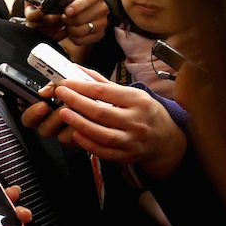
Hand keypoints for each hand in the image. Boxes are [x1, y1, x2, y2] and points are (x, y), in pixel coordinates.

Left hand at [23, 0, 108, 45]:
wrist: (82, 13)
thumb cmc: (70, 3)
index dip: (78, 5)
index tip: (66, 11)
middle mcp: (102, 7)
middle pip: (84, 17)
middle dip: (69, 20)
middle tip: (63, 18)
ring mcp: (102, 21)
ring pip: (83, 29)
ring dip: (71, 29)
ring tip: (67, 25)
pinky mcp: (99, 34)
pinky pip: (85, 39)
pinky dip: (75, 37)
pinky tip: (72, 32)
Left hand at [31, 68, 186, 178]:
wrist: (165, 139)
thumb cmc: (143, 111)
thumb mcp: (131, 94)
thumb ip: (103, 83)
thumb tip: (77, 69)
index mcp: (137, 100)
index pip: (105, 91)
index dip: (82, 87)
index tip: (66, 83)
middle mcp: (137, 121)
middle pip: (102, 112)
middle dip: (77, 102)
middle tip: (60, 94)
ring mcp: (132, 140)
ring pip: (102, 134)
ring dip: (80, 124)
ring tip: (63, 113)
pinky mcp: (127, 156)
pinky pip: (105, 152)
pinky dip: (89, 144)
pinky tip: (75, 135)